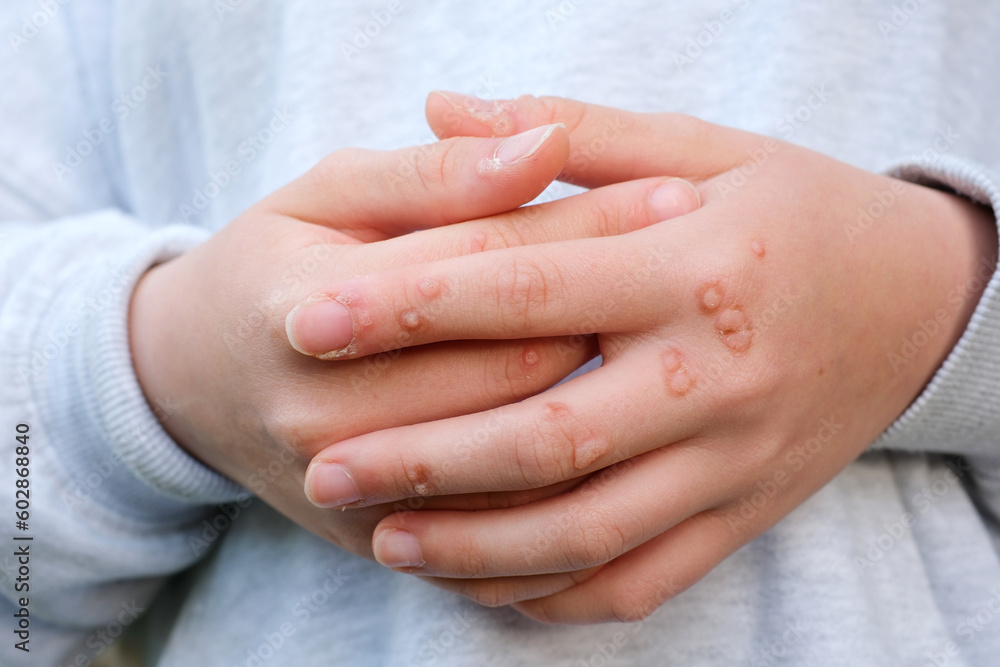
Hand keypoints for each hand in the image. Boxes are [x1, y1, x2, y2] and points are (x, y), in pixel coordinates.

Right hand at [129, 122, 700, 560]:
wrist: (195, 379)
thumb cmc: (277, 264)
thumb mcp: (331, 194)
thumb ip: (435, 176)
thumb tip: (546, 146)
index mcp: (305, 308)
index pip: (485, 274)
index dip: (590, 231)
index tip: (679, 197)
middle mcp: (321, 417)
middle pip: (515, 376)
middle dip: (616, 323)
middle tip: (702, 282)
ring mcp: (348, 494)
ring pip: (519, 470)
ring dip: (612, 419)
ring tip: (681, 364)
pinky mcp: (371, 538)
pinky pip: (495, 542)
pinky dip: (569, 503)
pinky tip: (633, 454)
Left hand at [301, 94, 996, 621]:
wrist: (918, 301)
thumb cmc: (795, 211)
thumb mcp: (703, 147)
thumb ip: (572, 131)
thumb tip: (444, 108)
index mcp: (696, 267)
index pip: (531, 290)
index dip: (410, 306)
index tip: (313, 322)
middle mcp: (717, 373)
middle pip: (547, 436)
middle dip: (422, 459)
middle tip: (322, 467)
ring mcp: (734, 459)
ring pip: (587, 530)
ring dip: (474, 546)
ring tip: (384, 540)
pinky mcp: (745, 514)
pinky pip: (641, 579)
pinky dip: (554, 590)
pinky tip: (482, 579)